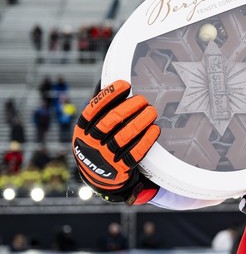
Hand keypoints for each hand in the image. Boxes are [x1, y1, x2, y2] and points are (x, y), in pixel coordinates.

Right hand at [72, 80, 159, 203]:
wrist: (97, 176)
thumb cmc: (99, 141)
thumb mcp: (91, 127)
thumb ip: (100, 107)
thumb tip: (110, 77)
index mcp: (82, 129)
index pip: (93, 109)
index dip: (109, 95)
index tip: (125, 84)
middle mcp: (90, 144)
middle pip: (110, 121)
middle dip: (129, 107)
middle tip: (143, 100)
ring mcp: (103, 158)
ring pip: (124, 137)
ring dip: (140, 121)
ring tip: (152, 111)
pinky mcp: (118, 170)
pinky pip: (134, 154)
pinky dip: (146, 140)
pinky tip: (155, 129)